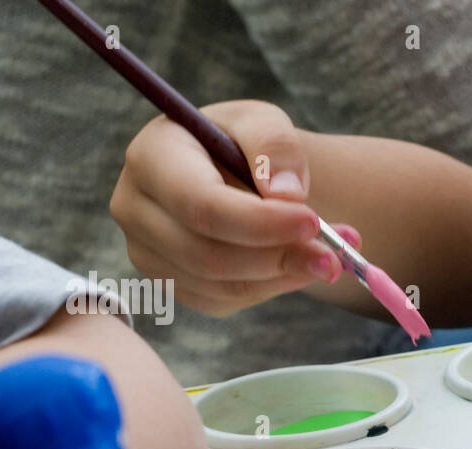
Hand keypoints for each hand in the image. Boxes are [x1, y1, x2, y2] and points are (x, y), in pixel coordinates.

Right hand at [110, 100, 359, 315]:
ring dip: (284, 277)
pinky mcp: (172, 284)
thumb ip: (277, 146)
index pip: (201, 205)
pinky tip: (295, 264)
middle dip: (280, 258)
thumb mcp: (265, 123)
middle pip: (208, 255)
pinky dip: (271, 288)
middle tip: (336, 255)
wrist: (239, 175)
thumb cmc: (247, 144)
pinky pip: (226, 302)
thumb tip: (287, 194)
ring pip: (222, 286)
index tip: (313, 222)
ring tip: (330, 256)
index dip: (260, 222)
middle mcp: (135, 209)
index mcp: (151, 158)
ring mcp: (148, 253)